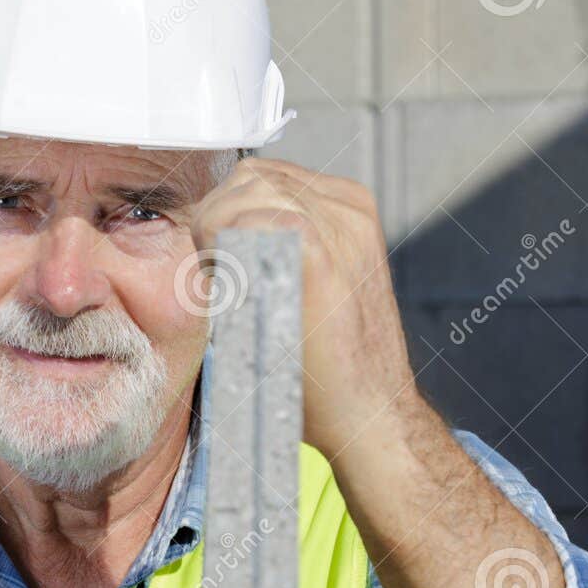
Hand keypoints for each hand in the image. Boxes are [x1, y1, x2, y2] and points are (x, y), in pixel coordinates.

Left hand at [191, 158, 417, 455]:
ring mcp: (337, 224)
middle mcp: (347, 207)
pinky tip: (235, 287)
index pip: (265, 176)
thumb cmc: (329, 365)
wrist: (368, 411)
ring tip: (229, 285)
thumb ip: (280, 248)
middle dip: (219, 219)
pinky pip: (248, 219)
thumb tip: (224, 232)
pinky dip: (227, 249)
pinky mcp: (316, 250)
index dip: (230, 214)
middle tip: (219, 276)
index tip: (225, 263)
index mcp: (350, 209)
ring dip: (219, 234)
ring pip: (245, 191)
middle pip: (250, 176)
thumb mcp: (311, 287)